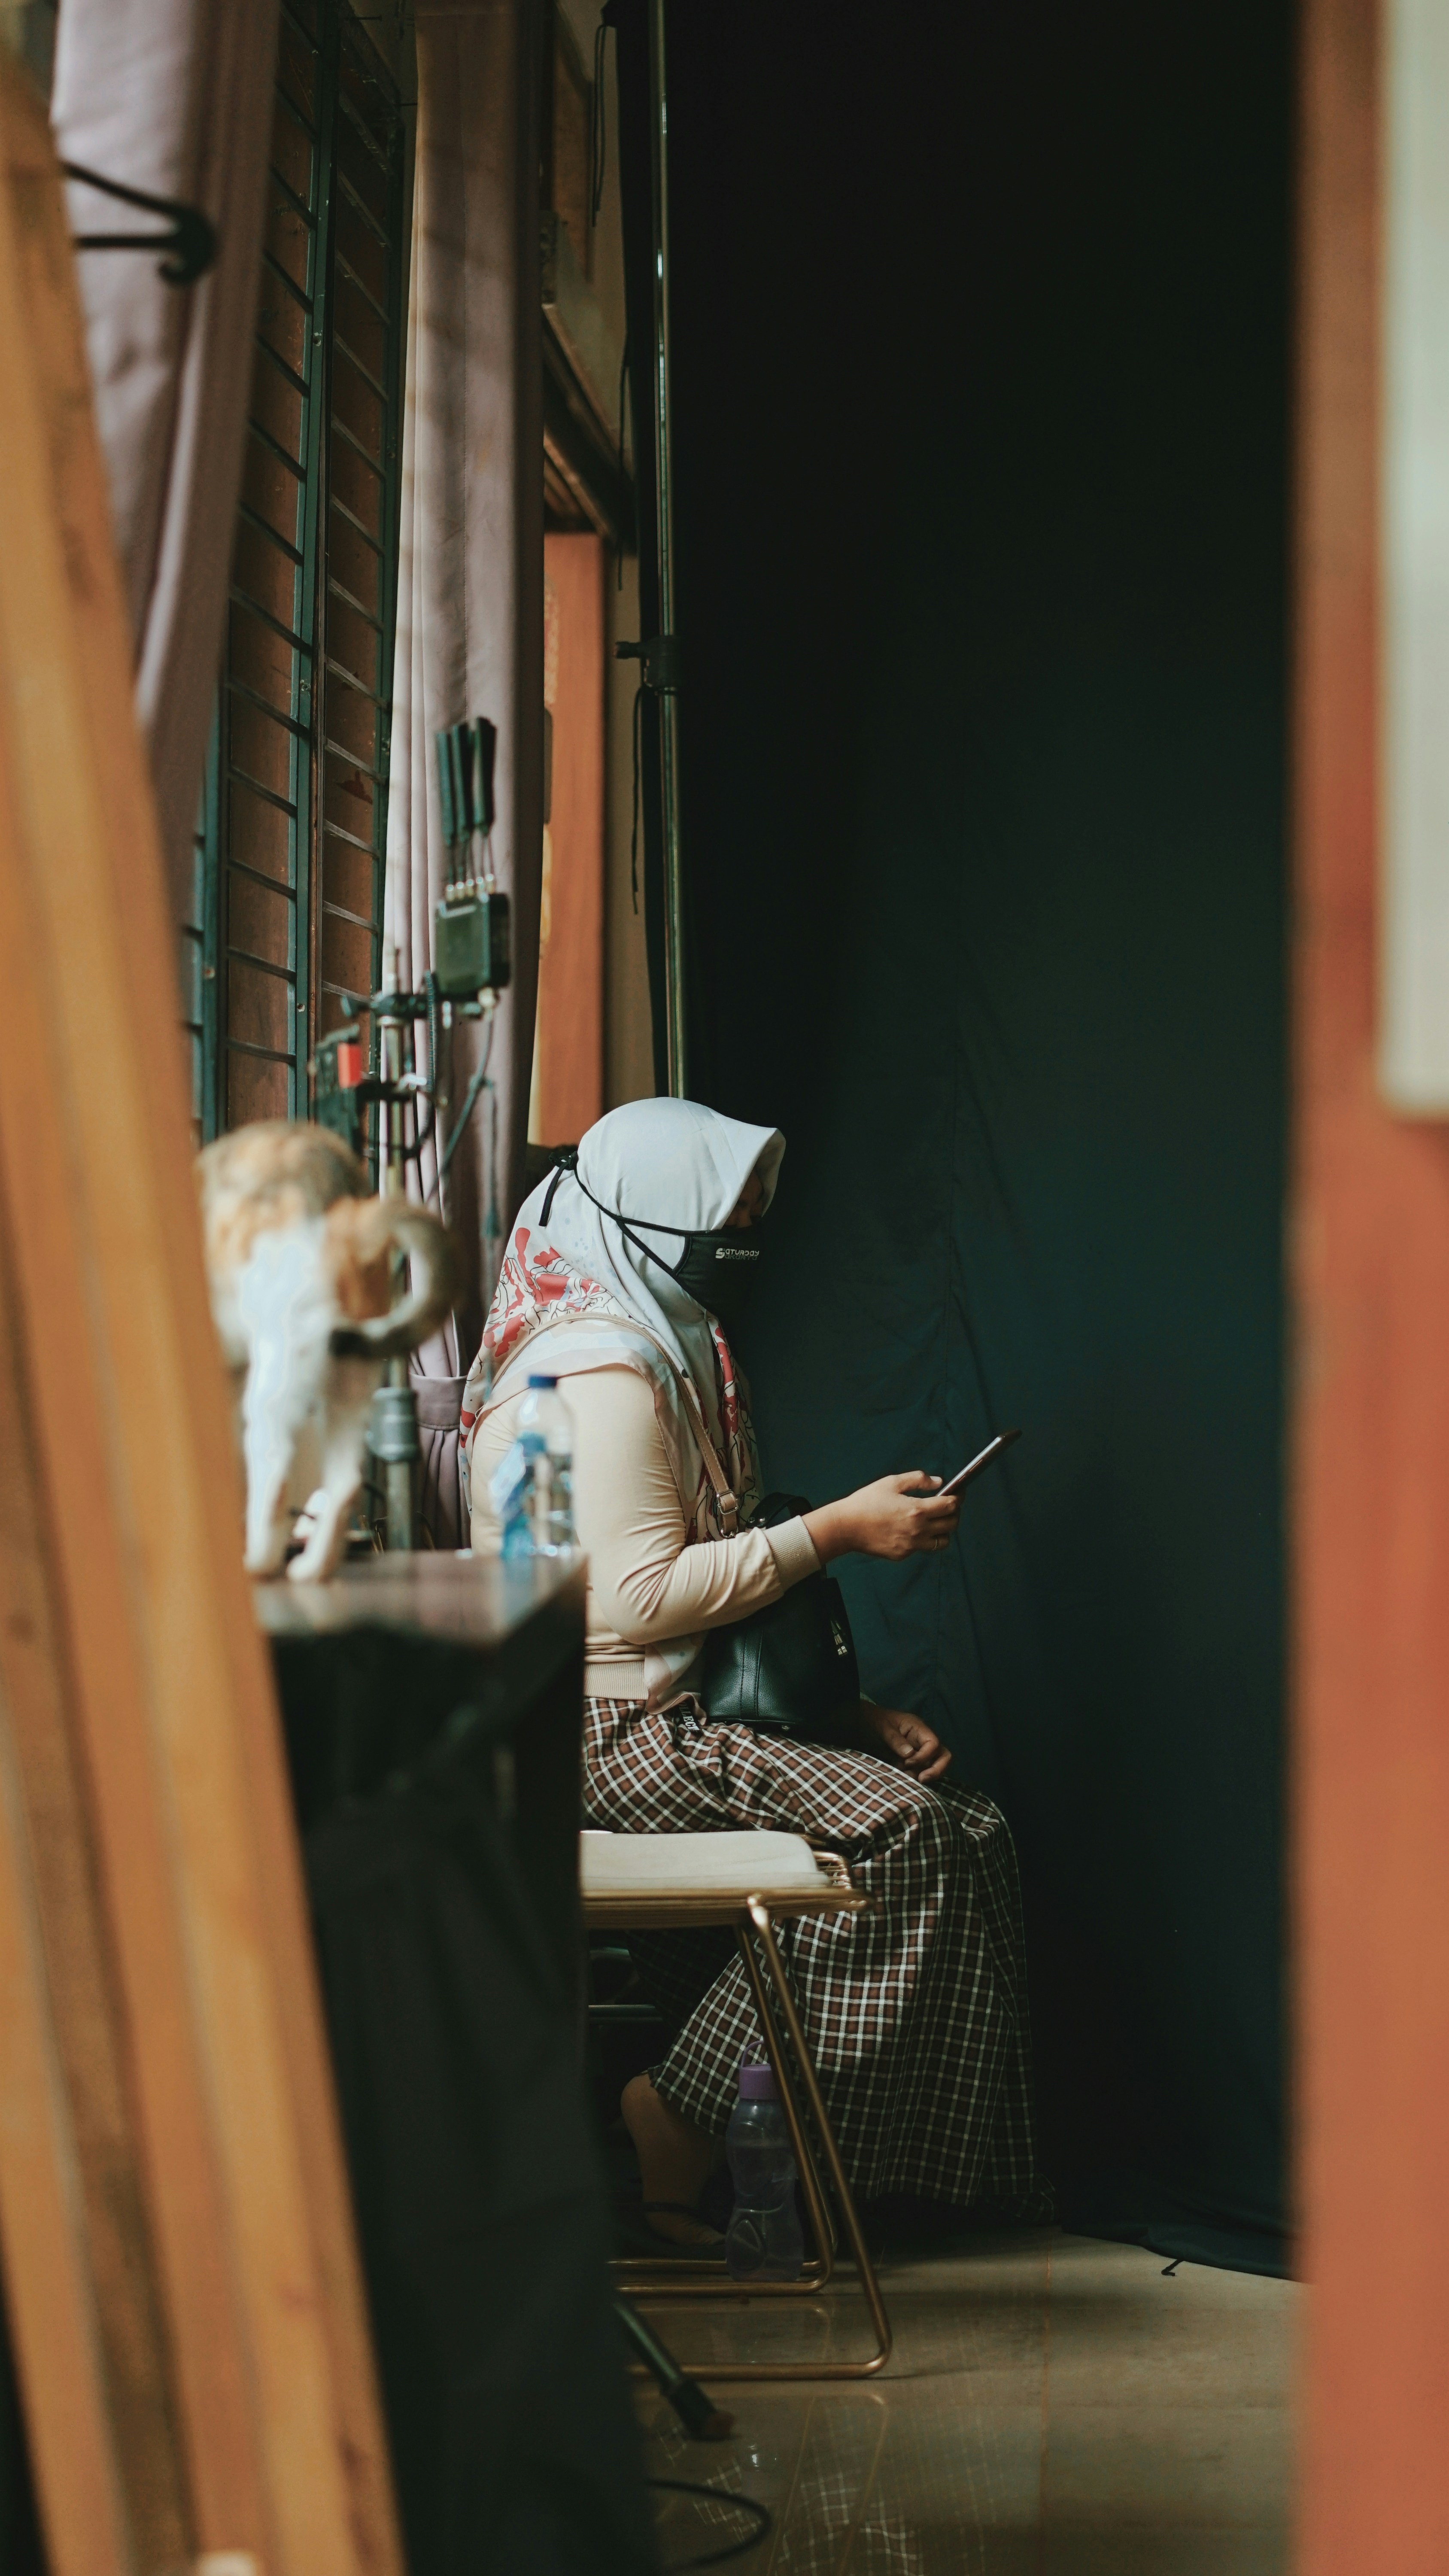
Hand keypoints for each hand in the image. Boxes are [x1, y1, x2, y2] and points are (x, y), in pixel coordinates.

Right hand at [803, 1473, 959, 1564]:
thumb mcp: (892, 1482)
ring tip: (935, 1521)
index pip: (950, 1505)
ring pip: (942, 1541)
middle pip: (952, 1524)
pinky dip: (924, 1538)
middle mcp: (918, 1530)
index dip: (958, 1497)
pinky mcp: (903, 1554)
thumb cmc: (867, 1501)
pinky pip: (922, 1547)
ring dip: (944, 1530)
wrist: (846, 1527)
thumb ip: (918, 1479)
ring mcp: (912, 1545)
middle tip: (948, 1506)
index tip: (958, 1493)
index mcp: (917, 1510)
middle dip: (955, 1513)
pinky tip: (913, 1529)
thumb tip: (939, 1482)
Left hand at [858, 1705, 952, 1782]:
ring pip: (936, 1766)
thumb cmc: (876, 1721)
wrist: (867, 1723)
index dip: (924, 1756)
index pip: (933, 1743)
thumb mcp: (883, 1727)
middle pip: (944, 1756)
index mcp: (918, 1728)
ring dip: (925, 1776)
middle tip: (920, 1779)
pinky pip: (923, 1771)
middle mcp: (924, 1740)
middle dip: (936, 1770)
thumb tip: (909, 1754)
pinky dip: (917, 1777)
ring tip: (907, 1779)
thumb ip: (895, 1740)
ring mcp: (921, 1751)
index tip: (907, 1763)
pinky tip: (904, 1779)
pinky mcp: (914, 1761)